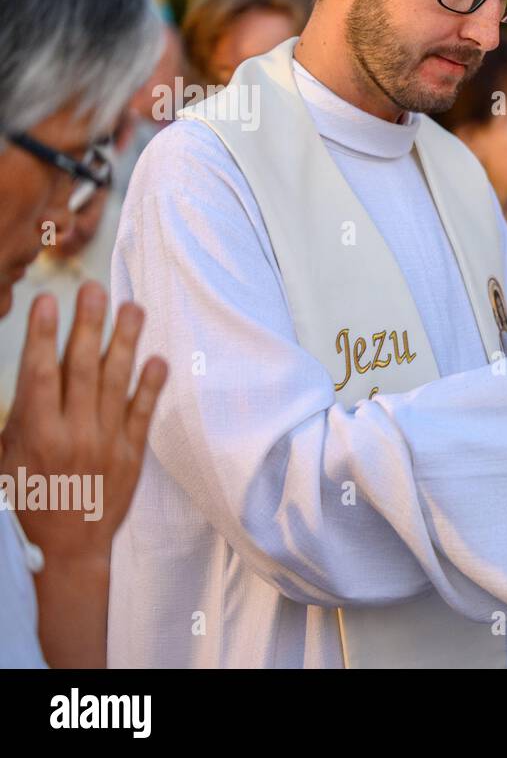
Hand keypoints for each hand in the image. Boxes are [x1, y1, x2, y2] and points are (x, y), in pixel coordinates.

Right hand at [0, 283, 167, 560]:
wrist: (68, 551)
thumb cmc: (28, 503)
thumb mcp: (9, 460)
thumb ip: (21, 418)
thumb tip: (32, 373)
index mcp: (37, 435)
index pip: (40, 374)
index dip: (44, 335)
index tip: (48, 300)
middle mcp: (74, 434)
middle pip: (82, 369)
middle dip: (88, 325)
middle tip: (94, 289)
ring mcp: (107, 443)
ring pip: (117, 383)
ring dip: (125, 342)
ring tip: (132, 308)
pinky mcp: (132, 454)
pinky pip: (143, 413)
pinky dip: (151, 385)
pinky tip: (158, 358)